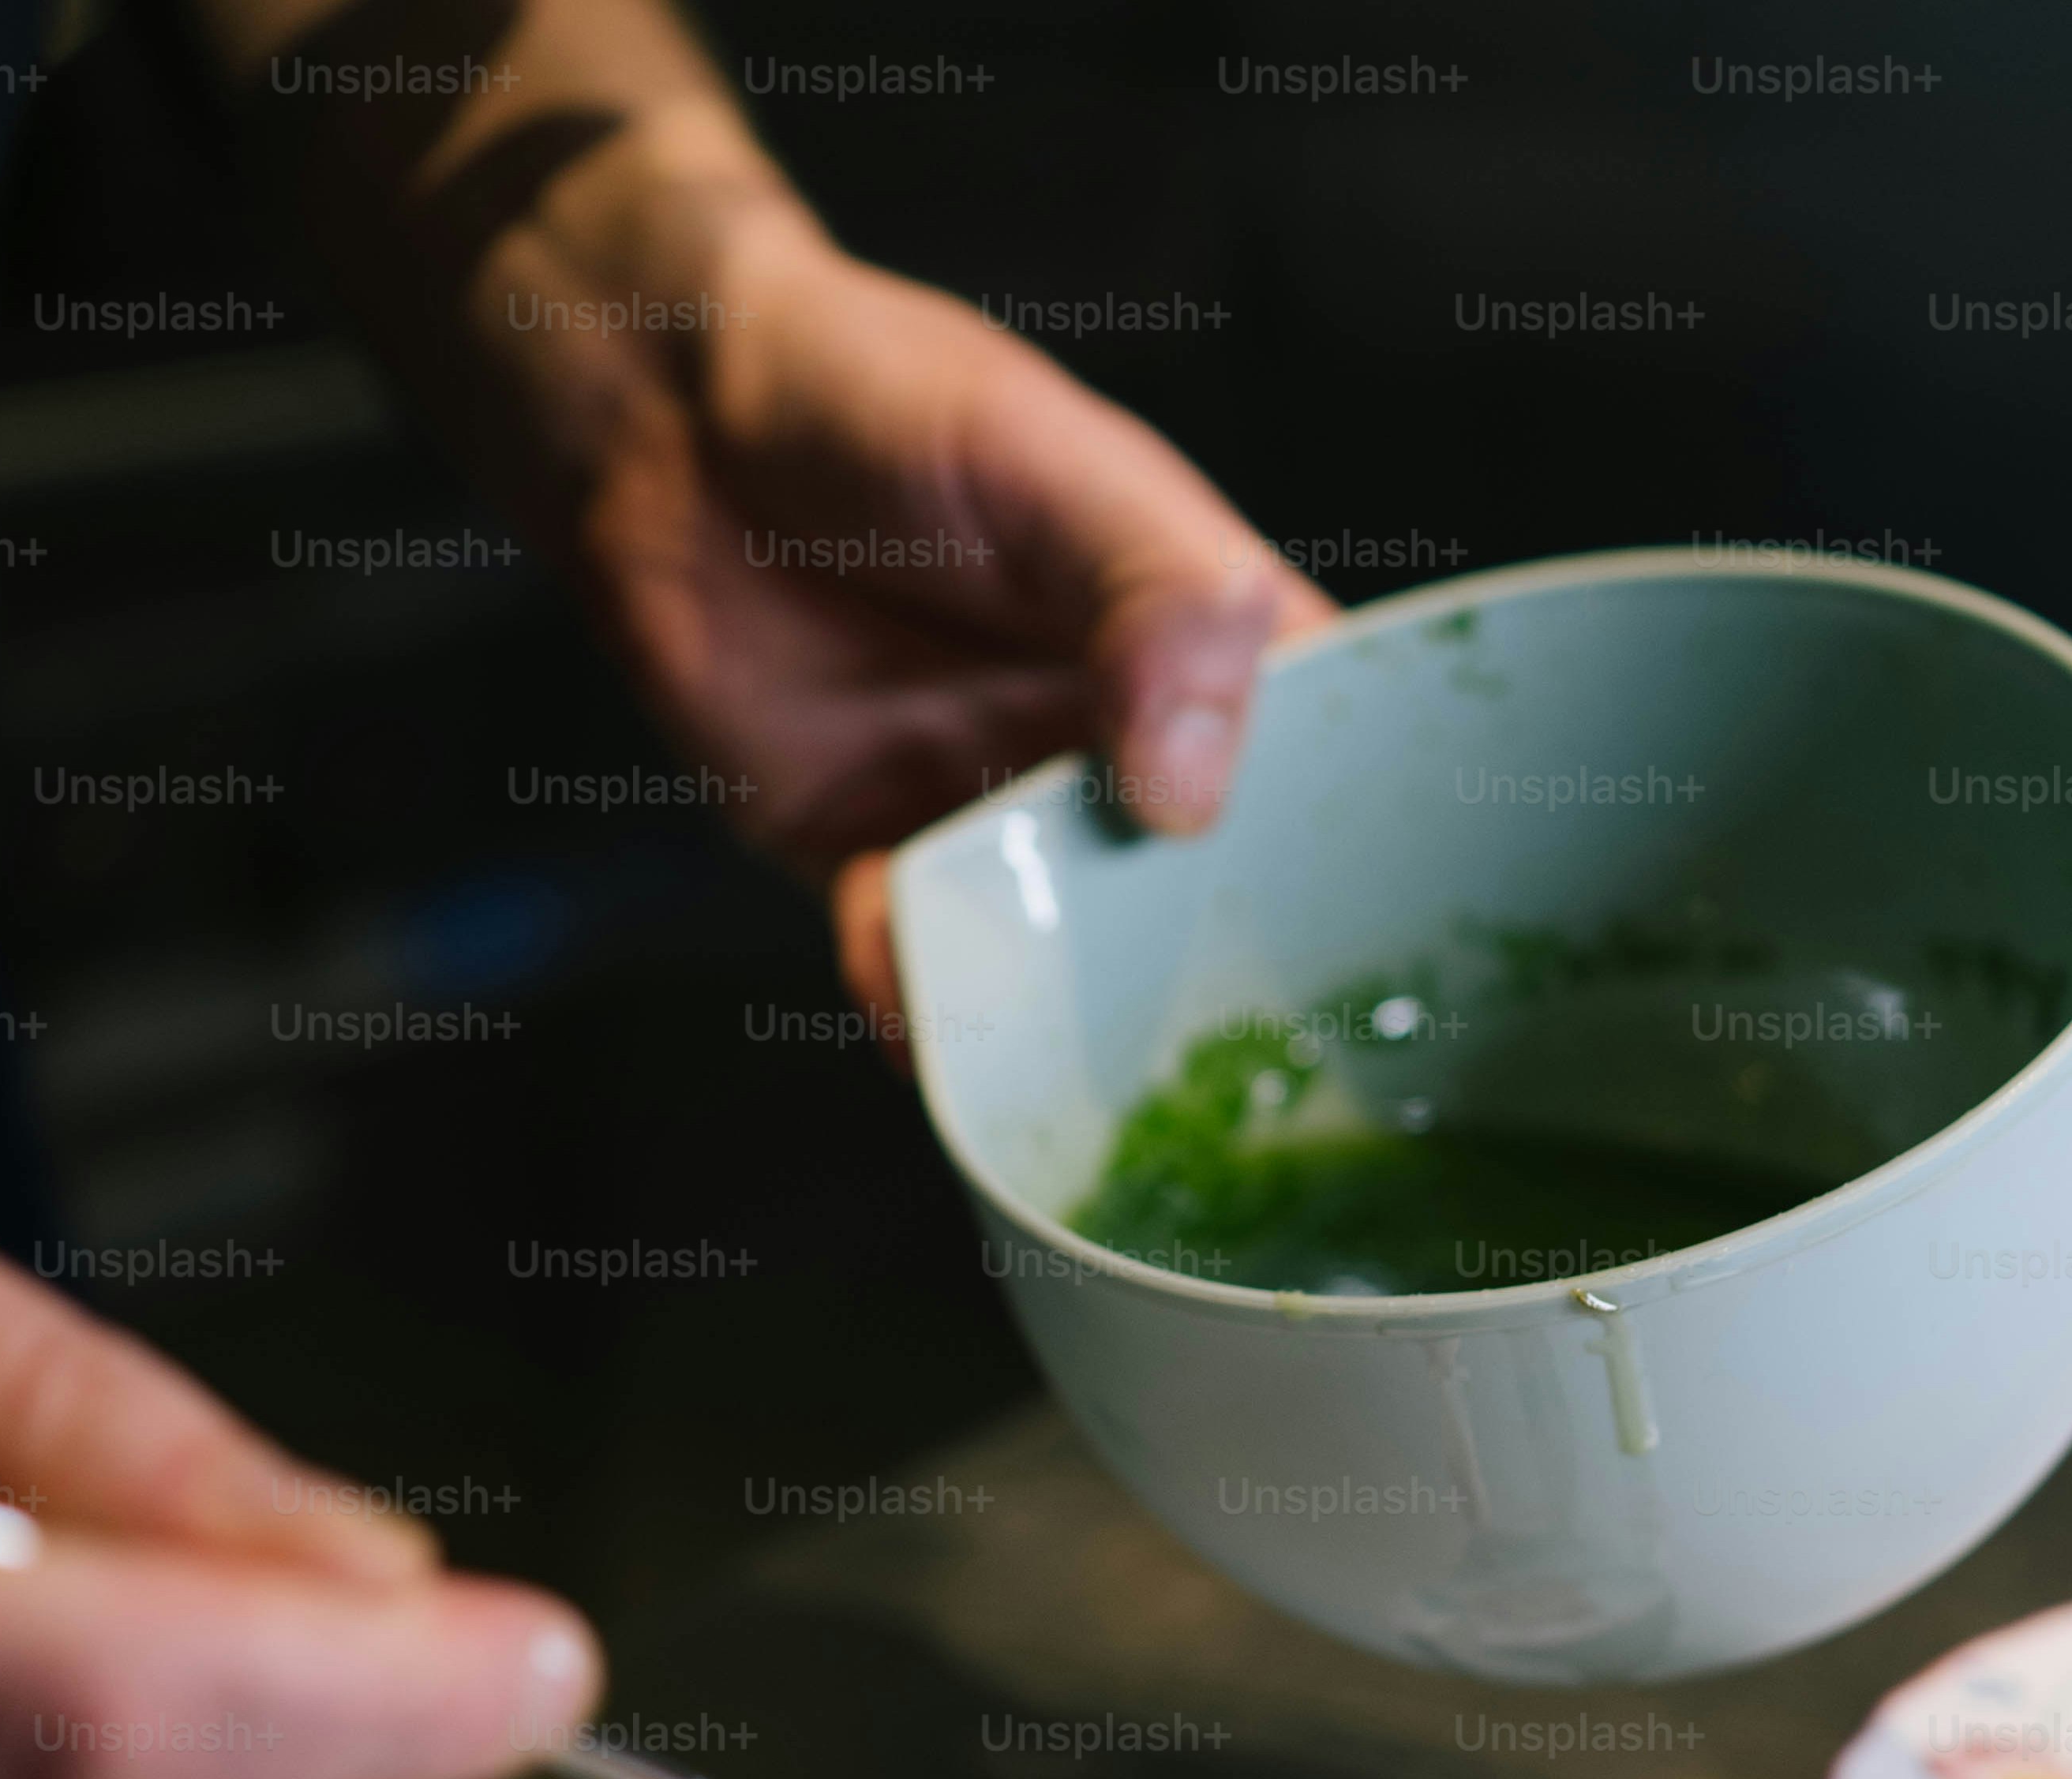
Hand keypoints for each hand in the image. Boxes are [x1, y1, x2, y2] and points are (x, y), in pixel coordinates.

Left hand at [208, 0, 1329, 1021]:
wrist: (660, 434)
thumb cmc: (871, 401)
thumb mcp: (1038, 453)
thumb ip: (1146, 591)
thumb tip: (1198, 785)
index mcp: (1205, 648)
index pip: (1333, 763)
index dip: (1376, 857)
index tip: (1411, 952)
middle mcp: (1126, 754)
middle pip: (1219, 899)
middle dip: (1231, 981)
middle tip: (1251, 1064)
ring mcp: (1016, 825)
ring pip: (1080, 961)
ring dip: (1081, 1021)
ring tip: (1097, 1084)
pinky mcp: (895, 871)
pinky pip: (927, 970)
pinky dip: (923, 1005)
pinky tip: (919, 1018)